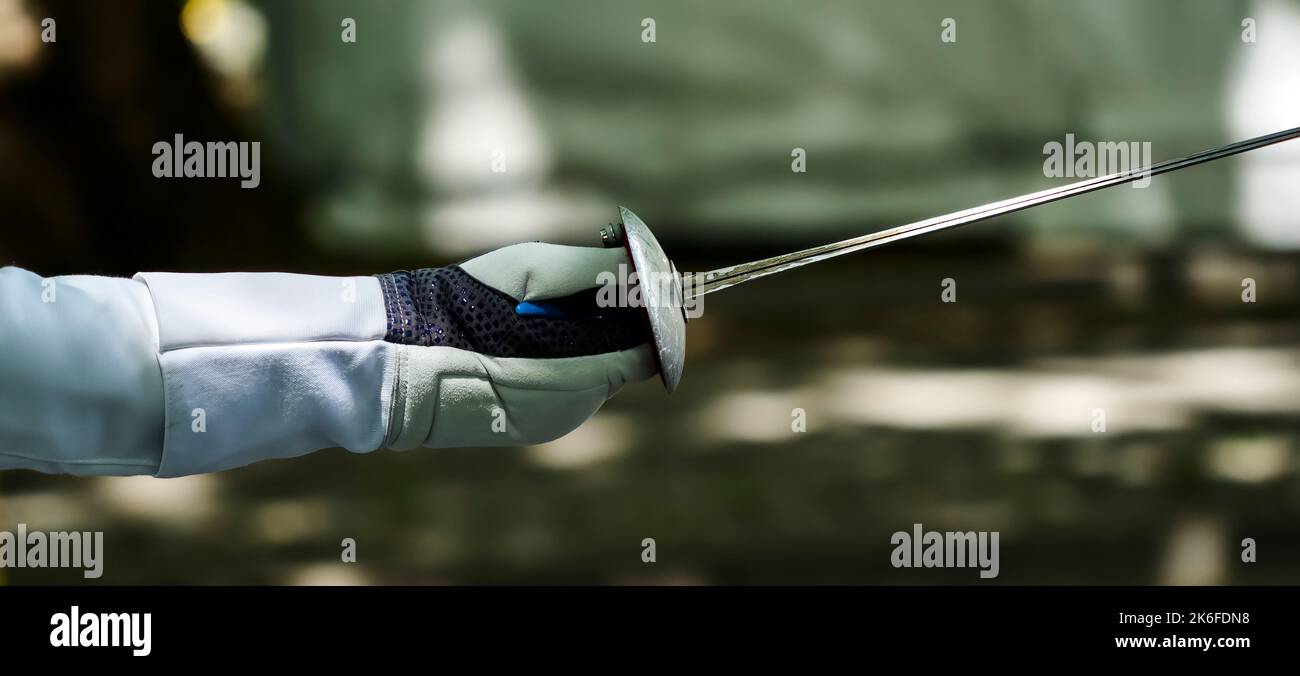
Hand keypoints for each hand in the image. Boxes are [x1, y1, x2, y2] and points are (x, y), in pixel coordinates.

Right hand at [376, 242, 657, 448]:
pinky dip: (561, 361)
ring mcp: (552, 422)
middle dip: (614, 324)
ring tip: (546, 310)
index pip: (647, 348)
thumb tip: (648, 271)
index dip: (649, 315)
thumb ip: (598, 272)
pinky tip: (529, 339)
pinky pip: (565, 390)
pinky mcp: (531, 427)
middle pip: (621, 359)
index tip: (642, 282)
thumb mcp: (536, 271)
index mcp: (584, 374)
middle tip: (589, 286)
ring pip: (594, 374)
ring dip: (587, 341)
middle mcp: (576, 408)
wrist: (398, 354)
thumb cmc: (469, 304)